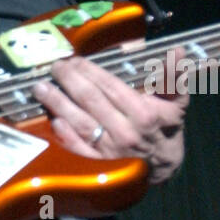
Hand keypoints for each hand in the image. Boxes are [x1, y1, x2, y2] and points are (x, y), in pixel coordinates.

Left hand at [32, 48, 187, 183]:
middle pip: (90, 100)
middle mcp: (125, 132)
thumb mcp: (176, 104)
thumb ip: (174, 77)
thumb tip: (178, 50)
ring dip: (58, 103)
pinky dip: (64, 134)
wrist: (164, 169)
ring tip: (41, 87)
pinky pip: (77, 149)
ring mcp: (110, 151)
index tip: (75, 59)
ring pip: (79, 121)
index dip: (89, 70)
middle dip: (69, 80)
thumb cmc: (167, 130)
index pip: (110, 86)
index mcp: (143, 114)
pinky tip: (53, 119)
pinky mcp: (99, 167)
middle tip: (55, 67)